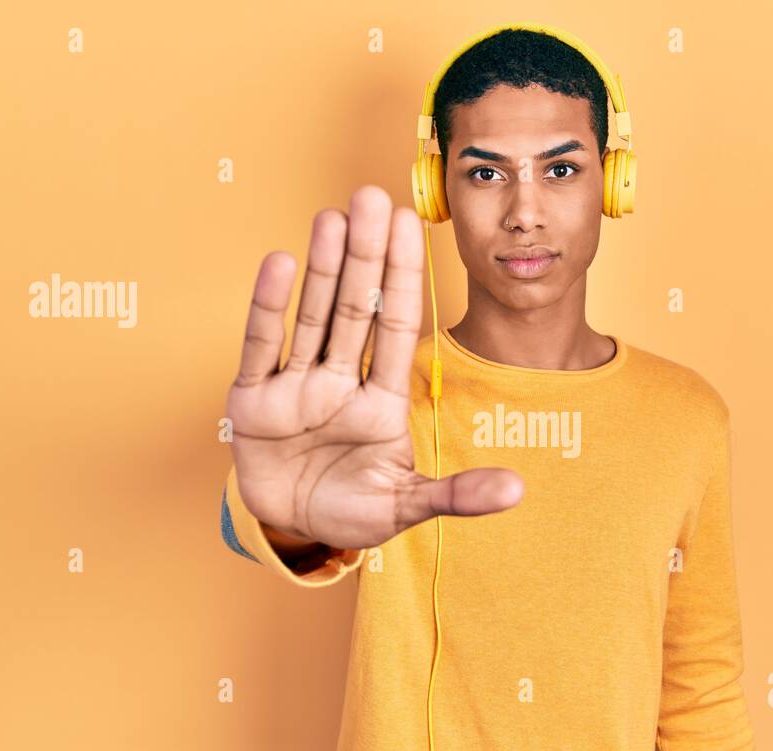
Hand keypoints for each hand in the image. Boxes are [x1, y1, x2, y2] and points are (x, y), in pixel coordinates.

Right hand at [226, 185, 523, 549]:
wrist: (292, 530)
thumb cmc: (351, 510)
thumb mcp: (406, 506)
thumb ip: (458, 495)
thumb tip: (518, 490)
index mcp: (382, 400)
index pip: (396, 326)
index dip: (404, 277)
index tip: (411, 226)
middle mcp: (340, 381)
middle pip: (355, 308)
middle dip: (366, 255)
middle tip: (372, 197)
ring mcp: (296, 387)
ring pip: (312, 316)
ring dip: (322, 267)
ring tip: (332, 216)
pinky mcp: (253, 401)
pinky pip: (262, 348)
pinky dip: (268, 308)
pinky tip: (278, 262)